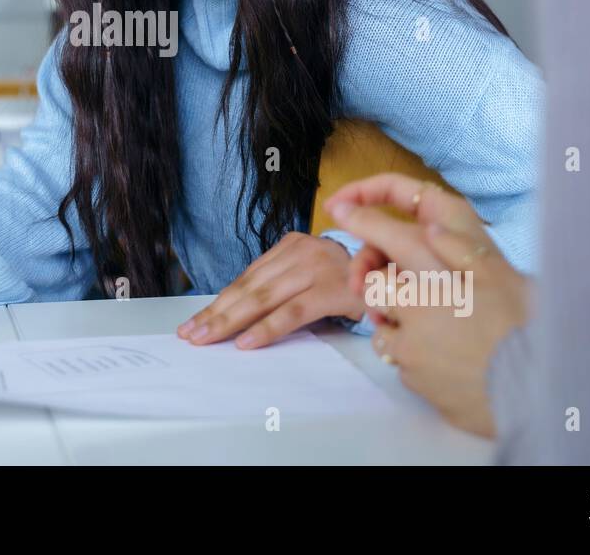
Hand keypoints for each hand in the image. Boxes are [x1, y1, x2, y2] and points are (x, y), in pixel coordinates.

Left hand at [176, 231, 364, 349]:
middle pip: (249, 288)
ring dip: (232, 322)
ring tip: (209, 339)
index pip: (246, 279)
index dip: (218, 303)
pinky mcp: (332, 289)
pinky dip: (266, 328)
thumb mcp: (310, 275)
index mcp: (290, 246)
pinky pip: (292, 312)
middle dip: (216, 314)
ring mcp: (316, 268)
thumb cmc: (349, 281)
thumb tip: (236, 314)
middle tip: (191, 335)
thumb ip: (280, 286)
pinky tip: (246, 342)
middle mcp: (300, 252)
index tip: (193, 323)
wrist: (398, 274)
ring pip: (264, 298)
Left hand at [323, 173, 529, 436]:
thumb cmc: (524, 327)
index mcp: (442, 273)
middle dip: (386, 286)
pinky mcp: (411, 375)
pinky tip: (442, 355)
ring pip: (381, 323)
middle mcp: (418, 306)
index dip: (362, 218)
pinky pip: (397, 356)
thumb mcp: (501, 277)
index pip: (390, 238)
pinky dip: (411, 353)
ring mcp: (410, 344)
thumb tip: (430, 227)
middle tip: (415, 293)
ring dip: (398, 322)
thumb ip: (461, 249)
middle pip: (375, 284)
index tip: (338, 205)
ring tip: (439, 328)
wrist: (532, 391)